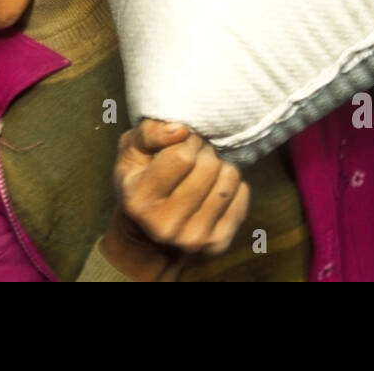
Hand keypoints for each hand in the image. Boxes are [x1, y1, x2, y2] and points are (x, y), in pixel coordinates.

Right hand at [99, 120, 250, 280]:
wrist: (149, 234)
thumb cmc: (140, 179)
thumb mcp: (131, 151)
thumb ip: (149, 132)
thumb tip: (181, 129)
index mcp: (138, 199)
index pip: (182, 156)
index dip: (188, 140)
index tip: (184, 139)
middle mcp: (164, 225)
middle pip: (208, 167)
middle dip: (205, 150)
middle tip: (197, 152)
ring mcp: (193, 238)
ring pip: (228, 179)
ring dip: (220, 165)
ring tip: (205, 169)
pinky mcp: (217, 244)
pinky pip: (242, 195)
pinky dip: (233, 184)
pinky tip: (215, 186)